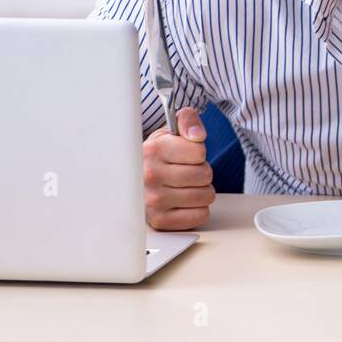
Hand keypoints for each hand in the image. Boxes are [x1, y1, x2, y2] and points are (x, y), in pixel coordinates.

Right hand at [142, 106, 214, 230]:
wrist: (136, 182)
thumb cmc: (159, 157)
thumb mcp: (170, 132)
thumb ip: (187, 120)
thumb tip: (197, 135)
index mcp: (152, 149)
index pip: (199, 152)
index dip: (199, 153)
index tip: (186, 154)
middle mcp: (149, 175)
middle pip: (205, 175)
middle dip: (201, 172)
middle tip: (185, 172)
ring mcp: (152, 201)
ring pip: (206, 196)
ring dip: (201, 191)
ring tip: (184, 187)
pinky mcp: (160, 221)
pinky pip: (201, 215)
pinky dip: (198, 210)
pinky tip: (183, 203)